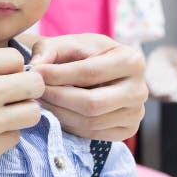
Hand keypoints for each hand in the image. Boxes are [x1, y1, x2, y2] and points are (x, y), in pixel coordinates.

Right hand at [0, 48, 44, 176]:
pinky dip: (4, 136)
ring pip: (32, 114)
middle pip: (35, 85)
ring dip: (20, 114)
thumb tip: (9, 70)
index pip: (17, 59)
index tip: (3, 78)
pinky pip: (15, 138)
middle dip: (26, 90)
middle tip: (12, 98)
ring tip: (1, 117)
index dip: (12, 69)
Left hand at [29, 34, 146, 140]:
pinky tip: (55, 111)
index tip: (36, 73)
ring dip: (59, 113)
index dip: (59, 75)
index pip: (90, 73)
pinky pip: (93, 134)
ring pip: (90, 122)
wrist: (100, 69)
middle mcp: (140, 89)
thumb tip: (36, 67)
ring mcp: (136, 113)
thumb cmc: (83, 53)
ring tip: (42, 100)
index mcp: (131, 60)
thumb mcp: (67, 43)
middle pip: (92, 103)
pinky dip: (69, 125)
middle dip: (58, 98)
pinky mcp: (127, 131)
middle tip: (36, 91)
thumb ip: (48, 50)